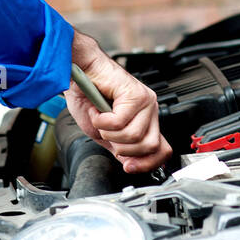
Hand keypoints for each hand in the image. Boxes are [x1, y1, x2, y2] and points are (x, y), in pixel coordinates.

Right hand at [65, 30, 172, 173]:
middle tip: (107, 134)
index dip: (147, 163)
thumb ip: (120, 149)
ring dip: (109, 133)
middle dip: (122, 147)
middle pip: (149, 145)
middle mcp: (150, 110)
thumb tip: (131, 165)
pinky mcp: (135, 94)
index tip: (129, 167)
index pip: (161, 149)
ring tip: (100, 119)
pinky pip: (120, 122)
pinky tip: (97, 111)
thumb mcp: (104, 133)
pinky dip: (102, 121)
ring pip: (134, 136)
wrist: (78, 72)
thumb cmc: (88, 97)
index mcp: (145, 120)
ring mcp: (145, 101)